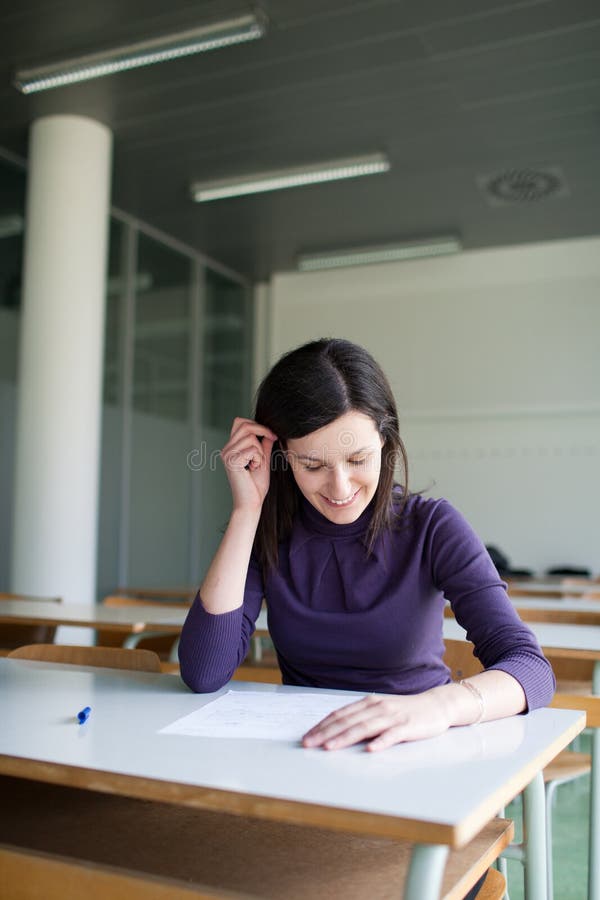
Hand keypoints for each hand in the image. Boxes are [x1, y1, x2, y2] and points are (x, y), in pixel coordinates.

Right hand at [220, 417, 277, 512]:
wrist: (251, 503)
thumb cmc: (256, 485)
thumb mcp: (263, 460)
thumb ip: (264, 446)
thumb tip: (269, 432)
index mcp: (232, 448)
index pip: (240, 422)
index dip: (256, 424)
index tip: (270, 435)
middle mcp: (226, 450)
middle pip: (244, 425)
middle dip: (262, 431)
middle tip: (271, 441)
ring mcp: (227, 455)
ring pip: (250, 438)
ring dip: (260, 451)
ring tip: (256, 464)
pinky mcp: (232, 461)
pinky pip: (253, 449)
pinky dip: (259, 458)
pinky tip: (253, 469)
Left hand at [301, 691, 452, 751]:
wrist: (436, 705)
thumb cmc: (405, 711)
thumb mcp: (380, 710)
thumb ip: (362, 718)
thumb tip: (337, 731)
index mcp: (368, 703)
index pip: (340, 715)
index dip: (322, 726)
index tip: (307, 737)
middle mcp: (377, 707)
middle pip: (347, 721)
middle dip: (325, 733)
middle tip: (308, 744)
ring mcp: (392, 717)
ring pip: (364, 728)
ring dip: (345, 737)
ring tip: (329, 747)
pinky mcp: (407, 727)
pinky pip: (392, 735)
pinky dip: (380, 742)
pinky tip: (370, 750)